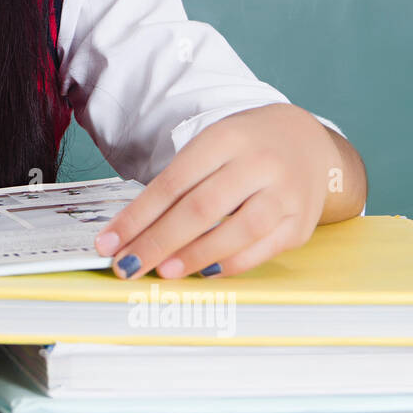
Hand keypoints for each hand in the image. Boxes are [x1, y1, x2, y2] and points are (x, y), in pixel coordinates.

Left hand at [94, 103, 333, 279]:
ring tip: (163, 272)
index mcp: (225, 139)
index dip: (136, 218)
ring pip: (237, 231)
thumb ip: (176, 186)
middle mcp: (259, 163)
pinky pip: (262, 250)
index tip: (108, 243)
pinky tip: (204, 273)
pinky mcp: (301, 222)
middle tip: (127, 266)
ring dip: (194, 256)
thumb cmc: (243, 148)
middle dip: (157, 242)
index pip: (172, 184)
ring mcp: (286, 193)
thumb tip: (130, 233)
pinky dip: (230, 265)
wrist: (304, 140)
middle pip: (200, 209)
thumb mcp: (209, 148)